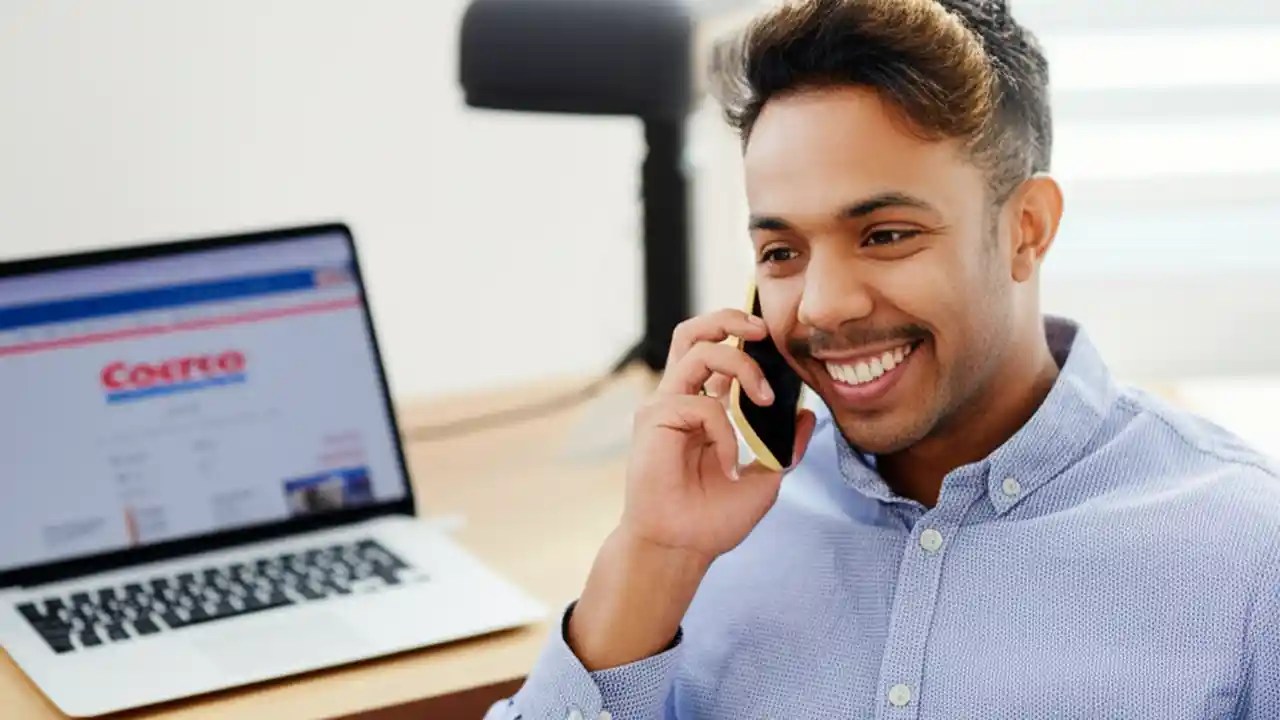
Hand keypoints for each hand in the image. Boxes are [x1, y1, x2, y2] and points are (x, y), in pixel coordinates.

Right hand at [624, 309, 817, 560]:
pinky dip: (724, 432)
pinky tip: (727, 466)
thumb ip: (786, 446)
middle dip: (730, 318)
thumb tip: (809, 415)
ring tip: (764, 396)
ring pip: (698, 349)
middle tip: (765, 330)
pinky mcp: (654, 417)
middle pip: (696, 332)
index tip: (779, 348)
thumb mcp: (766, 477)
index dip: (746, 340)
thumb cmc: (713, 518)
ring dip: (739, 363)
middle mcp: (682, 398)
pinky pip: (701, 404)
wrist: (681, 548)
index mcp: (705, 407)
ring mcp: (666, 404)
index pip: (721, 352)